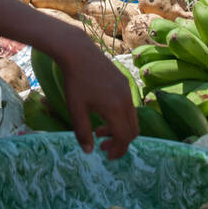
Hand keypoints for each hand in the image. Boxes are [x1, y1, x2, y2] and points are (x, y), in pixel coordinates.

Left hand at [54, 34, 139, 158]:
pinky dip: (120, 116)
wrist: (78, 52)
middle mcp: (126, 100)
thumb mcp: (76, 109)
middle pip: (133, 130)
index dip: (118, 150)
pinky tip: (102, 113)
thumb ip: (83, 132)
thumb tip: (89, 152)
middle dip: (120, 142)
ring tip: (99, 131)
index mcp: (115, 109)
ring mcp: (127, 90)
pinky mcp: (124, 82)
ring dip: (119, 129)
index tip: (106, 156)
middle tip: (103, 147)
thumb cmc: (75, 82)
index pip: (124, 137)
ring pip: (132, 118)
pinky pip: (128, 106)